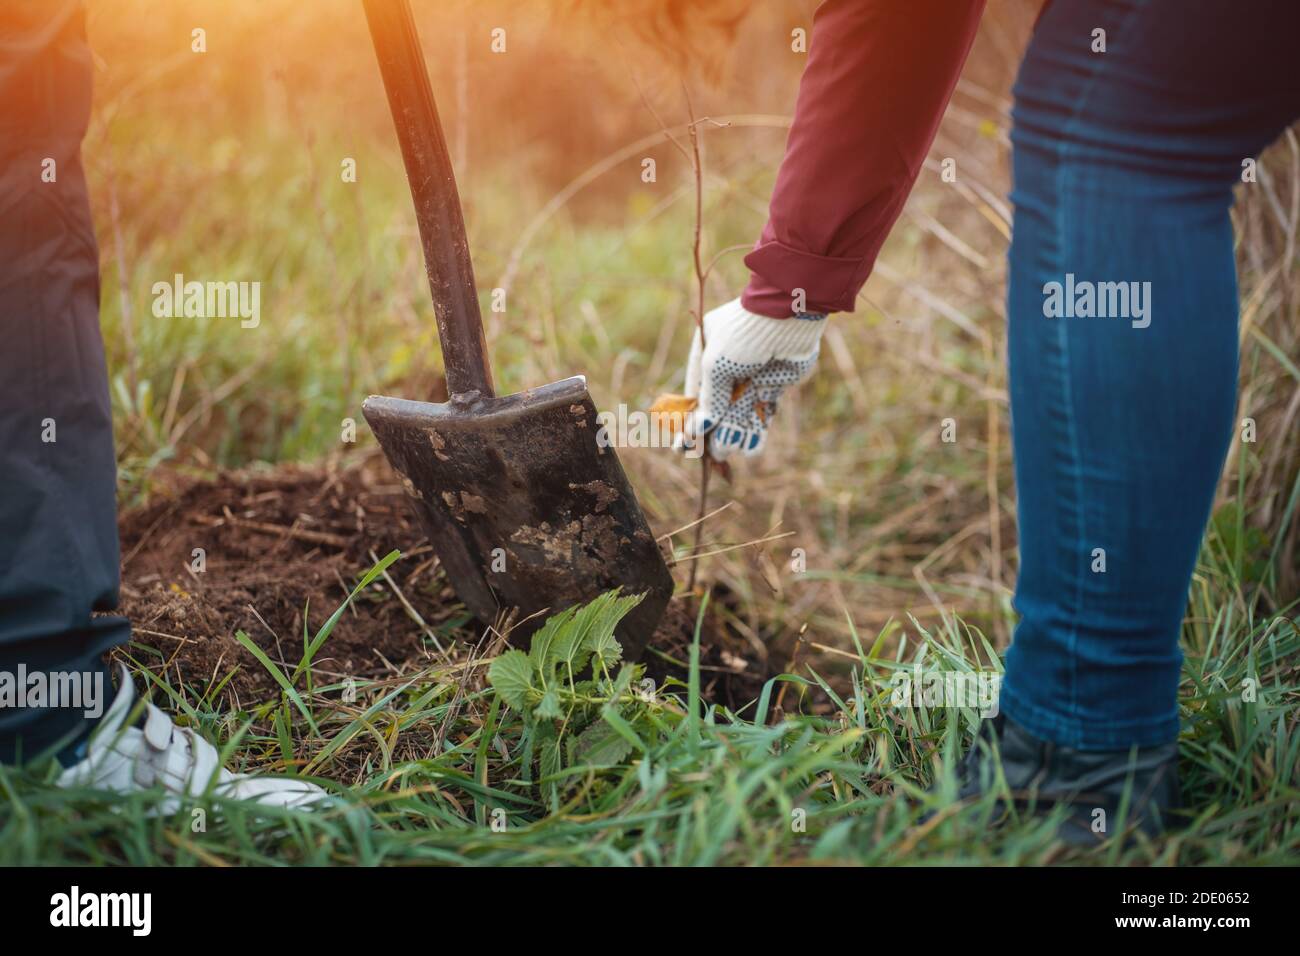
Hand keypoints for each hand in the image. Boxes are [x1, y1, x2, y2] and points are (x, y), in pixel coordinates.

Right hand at [680, 297, 825, 459]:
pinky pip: (763, 411)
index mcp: (708, 352)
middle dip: (714, 431)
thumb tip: (699, 428)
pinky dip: (757, 430)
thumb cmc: (742, 336)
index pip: (696, 391)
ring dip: (734, 434)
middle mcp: (730, 364)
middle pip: (719, 405)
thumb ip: (709, 400)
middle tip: (709, 454)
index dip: (692, 418)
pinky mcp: (775, 382)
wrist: (786, 319)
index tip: (686, 442)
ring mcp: (753, 374)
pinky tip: (750, 449)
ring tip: (726, 453)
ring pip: (741, 411)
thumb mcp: (715, 367)